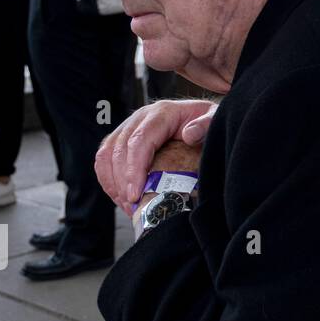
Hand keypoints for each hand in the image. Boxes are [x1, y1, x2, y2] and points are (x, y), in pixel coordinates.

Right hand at [96, 99, 215, 213]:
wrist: (203, 117)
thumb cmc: (209, 121)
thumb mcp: (215, 119)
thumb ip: (207, 124)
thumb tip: (189, 134)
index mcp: (161, 113)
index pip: (139, 141)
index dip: (134, 169)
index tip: (135, 194)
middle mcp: (140, 118)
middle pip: (119, 150)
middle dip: (122, 181)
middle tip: (132, 207)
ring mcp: (129, 127)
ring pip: (106, 155)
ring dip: (112, 183)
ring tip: (128, 206)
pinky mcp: (123, 139)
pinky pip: (105, 159)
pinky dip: (109, 180)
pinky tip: (122, 199)